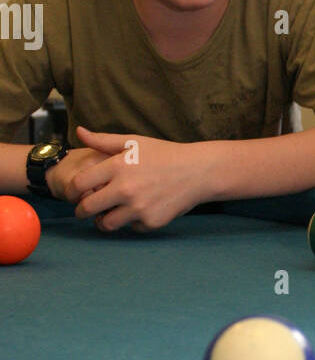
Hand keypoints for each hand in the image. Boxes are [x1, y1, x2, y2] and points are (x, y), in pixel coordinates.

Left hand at [57, 126, 206, 232]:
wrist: (198, 171)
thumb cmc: (164, 154)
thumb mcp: (134, 142)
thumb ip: (103, 140)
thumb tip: (79, 132)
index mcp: (117, 166)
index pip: (78, 184)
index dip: (71, 191)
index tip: (73, 194)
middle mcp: (125, 189)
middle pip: (87, 208)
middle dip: (81, 210)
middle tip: (84, 209)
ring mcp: (139, 207)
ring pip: (106, 224)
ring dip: (102, 221)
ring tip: (106, 215)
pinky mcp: (151, 222)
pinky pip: (131, 228)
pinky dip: (131, 222)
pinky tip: (138, 211)